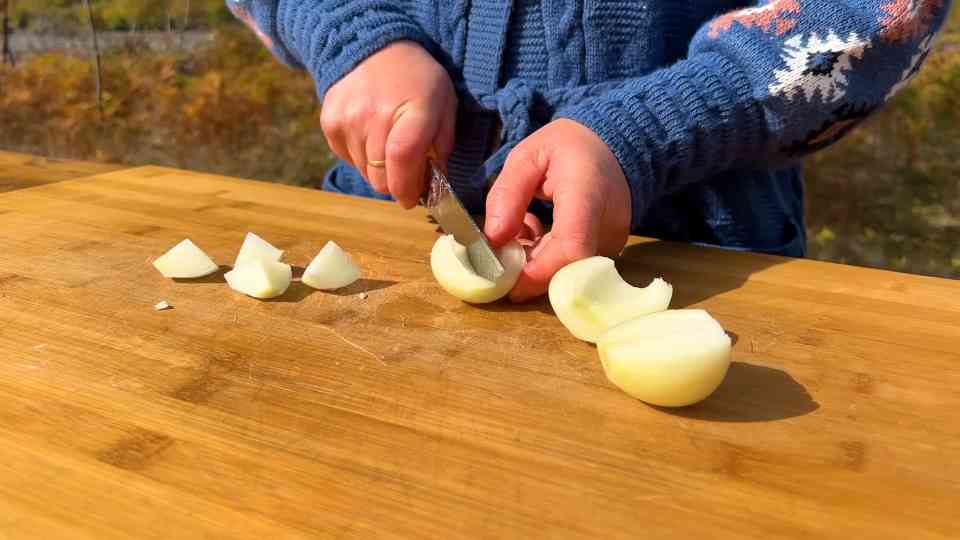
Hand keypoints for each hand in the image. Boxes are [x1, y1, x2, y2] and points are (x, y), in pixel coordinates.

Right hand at [321, 41, 456, 207]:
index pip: (403, 161)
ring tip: (388, 142)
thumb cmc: (417, 80)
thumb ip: (441, 147)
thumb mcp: (444, 105)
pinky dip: (361, 155)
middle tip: (406, 170)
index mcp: (413, 110)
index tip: (413, 198)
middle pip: (381, 179)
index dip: (408, 188)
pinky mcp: (330, 123)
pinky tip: (370, 134)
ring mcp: (348, 119)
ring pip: (365, 173)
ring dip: (379, 168)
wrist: (373, 45)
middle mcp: (375, 115)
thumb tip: (433, 186)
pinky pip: (347, 158)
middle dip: (396, 183)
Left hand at [484, 119, 631, 301]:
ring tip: (518, 229)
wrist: (613, 146)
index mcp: (587, 193)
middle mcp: (607, 223)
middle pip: (567, 268)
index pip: (572, 245)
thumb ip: (507, 194)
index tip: (506, 278)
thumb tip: (493, 239)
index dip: (538, 270)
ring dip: (533, 262)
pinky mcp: (608, 251)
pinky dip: (545, 258)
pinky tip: (533, 232)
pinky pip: (572, 266)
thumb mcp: (527, 157)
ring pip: (567, 272)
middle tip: (497, 255)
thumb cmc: (568, 148)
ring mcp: (611, 241)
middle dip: (526, 272)